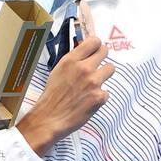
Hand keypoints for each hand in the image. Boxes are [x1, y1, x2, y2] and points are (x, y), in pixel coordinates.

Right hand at [17, 36, 113, 155]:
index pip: (94, 41)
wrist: (49, 119)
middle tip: (96, 66)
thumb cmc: (51, 97)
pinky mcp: (99, 97)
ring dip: (103, 75)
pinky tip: (89, 101)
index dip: (95, 46)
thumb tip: (85, 53)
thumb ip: (73, 61)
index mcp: (71, 60)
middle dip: (101, 58)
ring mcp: (93, 82)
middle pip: (105, 51)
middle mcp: (84, 68)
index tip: (94, 50)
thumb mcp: (57, 71)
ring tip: (92, 85)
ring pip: (110, 69)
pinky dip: (100, 96)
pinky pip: (107, 91)